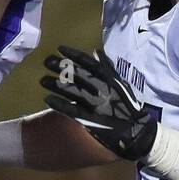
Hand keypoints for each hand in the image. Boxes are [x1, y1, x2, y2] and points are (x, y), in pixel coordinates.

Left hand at [41, 45, 156, 160]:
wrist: (136, 131)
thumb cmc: (128, 106)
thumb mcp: (121, 83)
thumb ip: (107, 68)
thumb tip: (95, 52)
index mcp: (109, 80)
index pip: (89, 63)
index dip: (74, 55)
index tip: (60, 48)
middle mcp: (101, 89)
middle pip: (77, 75)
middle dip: (60, 67)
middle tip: (46, 61)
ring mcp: (95, 104)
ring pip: (72, 91)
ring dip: (56, 84)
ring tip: (42, 80)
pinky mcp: (91, 120)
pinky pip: (72, 110)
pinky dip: (60, 104)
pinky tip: (47, 99)